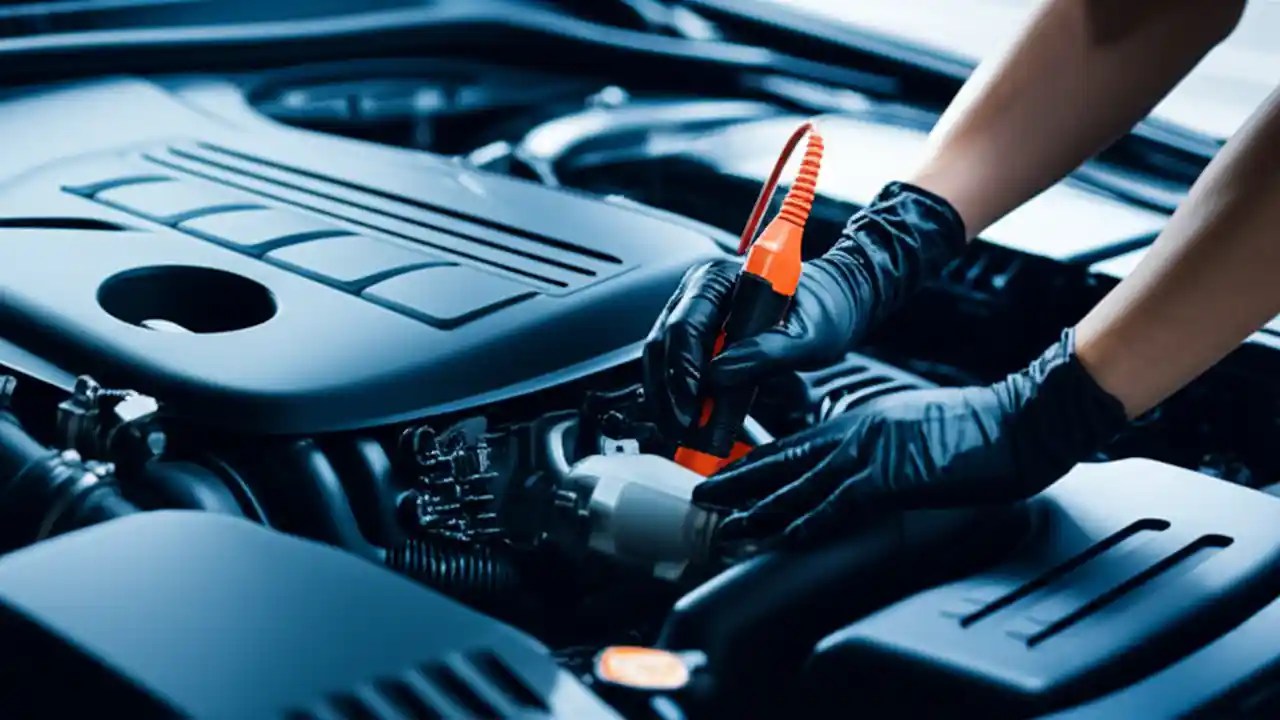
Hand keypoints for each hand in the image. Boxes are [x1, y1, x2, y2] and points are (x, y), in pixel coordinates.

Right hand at [642, 182, 965, 434]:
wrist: (837, 303)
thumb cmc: (826, 309)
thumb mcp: (810, 334)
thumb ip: (767, 353)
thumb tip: (719, 376)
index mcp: (720, 278)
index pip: (685, 325)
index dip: (683, 371)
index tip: (692, 407)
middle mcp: (698, 292)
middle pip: (664, 344)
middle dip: (669, 392)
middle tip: (683, 430)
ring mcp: (694, 313)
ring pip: (661, 359)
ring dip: (667, 399)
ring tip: (683, 433)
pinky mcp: (698, 337)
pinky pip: (674, 367)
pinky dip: (677, 396)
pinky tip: (689, 421)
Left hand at [692, 329, 1127, 546]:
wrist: (1019, 419)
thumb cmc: (978, 427)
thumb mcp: (915, 429)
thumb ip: (883, 447)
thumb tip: (869, 470)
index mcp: (861, 421)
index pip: (796, 443)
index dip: (759, 461)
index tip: (730, 473)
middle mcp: (856, 433)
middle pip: (784, 459)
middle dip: (739, 480)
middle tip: (703, 494)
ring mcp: (870, 454)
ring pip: (799, 484)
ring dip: (758, 506)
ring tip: (725, 522)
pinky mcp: (891, 477)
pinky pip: (839, 505)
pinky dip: (809, 522)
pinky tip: (785, 536)